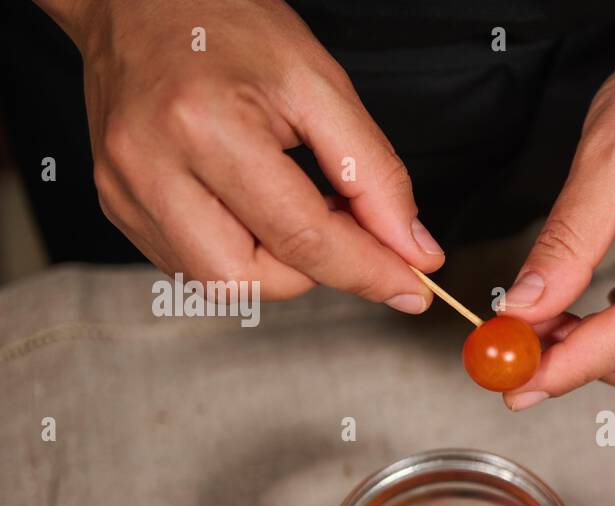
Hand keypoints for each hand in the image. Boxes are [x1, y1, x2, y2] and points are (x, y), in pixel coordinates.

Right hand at [42, 0, 442, 310]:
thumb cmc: (229, 26)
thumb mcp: (321, 85)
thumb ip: (376, 176)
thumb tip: (414, 251)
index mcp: (206, 128)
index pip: (305, 238)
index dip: (369, 271)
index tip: (413, 286)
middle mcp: (152, 168)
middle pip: (258, 278)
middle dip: (316, 267)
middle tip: (342, 218)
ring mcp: (126, 191)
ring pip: (223, 283)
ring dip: (278, 264)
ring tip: (292, 203)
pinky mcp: (117, 204)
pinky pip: (194, 264)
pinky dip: (240, 251)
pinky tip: (251, 204)